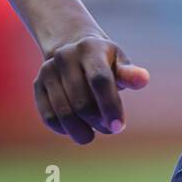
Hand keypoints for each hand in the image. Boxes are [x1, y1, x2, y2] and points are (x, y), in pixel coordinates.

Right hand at [33, 35, 149, 143]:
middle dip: (98, 121)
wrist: (71, 47)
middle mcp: (65, 57)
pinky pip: (49, 116)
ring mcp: (48, 71)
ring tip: (92, 134)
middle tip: (110, 129)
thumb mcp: (119, 62)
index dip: (110, 106)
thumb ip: (129, 74)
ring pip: (64, 112)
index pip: (100, 80)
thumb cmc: (104, 60)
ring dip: (80, 131)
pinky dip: (64, 129)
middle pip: (82, 101)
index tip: (119, 127)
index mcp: (89, 49)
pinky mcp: (37, 85)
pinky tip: (77, 128)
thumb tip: (143, 79)